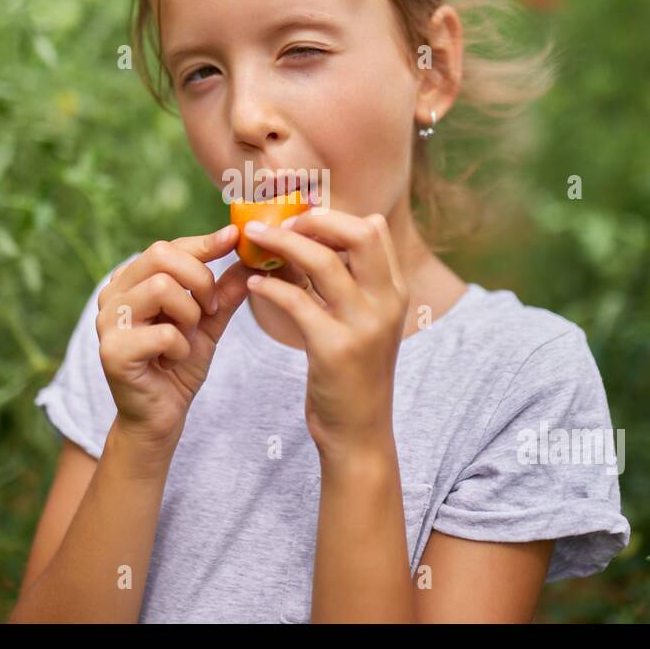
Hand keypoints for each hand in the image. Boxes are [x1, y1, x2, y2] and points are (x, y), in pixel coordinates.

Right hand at [95, 224, 249, 449]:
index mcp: (130, 281)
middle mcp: (112, 295)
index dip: (203, 243)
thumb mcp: (208, 322)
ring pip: (161, 288)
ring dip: (189, 315)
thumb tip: (250, 258)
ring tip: (186, 338)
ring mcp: (107, 322)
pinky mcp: (112, 351)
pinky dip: (180, 347)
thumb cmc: (178, 365)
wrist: (160, 417)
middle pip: (160, 255)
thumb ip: (224, 292)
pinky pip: (163, 332)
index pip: (167, 246)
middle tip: (209, 310)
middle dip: (200, 280)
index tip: (233, 238)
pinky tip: (173, 361)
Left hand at [242, 210, 408, 453]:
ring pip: (324, 262)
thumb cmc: (353, 373)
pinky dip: (272, 288)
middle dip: (315, 221)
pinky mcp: (335, 349)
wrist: (359, 432)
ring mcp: (364, 326)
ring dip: (284, 244)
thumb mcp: (366, 322)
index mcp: (395, 292)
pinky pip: (298, 302)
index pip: (374, 229)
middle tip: (279, 224)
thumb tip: (326, 236)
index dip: (335, 216)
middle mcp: (387, 303)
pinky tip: (254, 286)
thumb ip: (354, 283)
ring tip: (256, 241)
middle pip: (359, 234)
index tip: (301, 219)